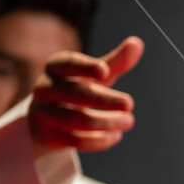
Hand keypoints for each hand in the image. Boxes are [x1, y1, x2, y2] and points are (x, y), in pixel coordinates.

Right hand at [28, 36, 144, 153]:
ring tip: (129, 121)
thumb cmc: (77, 89)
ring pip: (76, 120)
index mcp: (56, 68)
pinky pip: (76, 140)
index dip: (85, 66)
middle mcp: (46, 88)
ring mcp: (46, 113)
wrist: (47, 119)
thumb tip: (138, 43)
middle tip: (130, 103)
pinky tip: (117, 135)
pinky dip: (99, 140)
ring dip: (106, 122)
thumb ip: (116, 62)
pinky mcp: (50, 136)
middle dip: (104, 100)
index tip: (105, 70)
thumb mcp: (95, 75)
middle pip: (75, 94)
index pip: (67, 63)